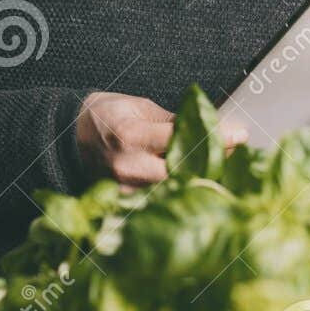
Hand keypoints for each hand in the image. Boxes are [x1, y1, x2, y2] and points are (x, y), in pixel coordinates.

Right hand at [75, 91, 247, 194]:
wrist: (69, 136)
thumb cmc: (105, 115)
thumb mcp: (140, 107)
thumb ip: (174, 120)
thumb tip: (214, 127)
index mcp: (131, 137)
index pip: (184, 139)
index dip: (217, 137)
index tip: (240, 134)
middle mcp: (129, 168)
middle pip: (185, 171)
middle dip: (214, 162)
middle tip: (237, 153)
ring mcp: (126, 190)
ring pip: (175, 190)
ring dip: (201, 178)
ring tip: (224, 168)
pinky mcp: (125, 204)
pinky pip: (160, 199)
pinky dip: (181, 191)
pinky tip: (198, 183)